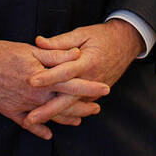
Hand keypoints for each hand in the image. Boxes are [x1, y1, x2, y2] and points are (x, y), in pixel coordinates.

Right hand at [0, 36, 109, 139]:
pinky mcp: (10, 111)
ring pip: (50, 116)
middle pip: (65, 104)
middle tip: (97, 108)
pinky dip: (39, 130)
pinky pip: (27, 124)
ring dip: (66, 119)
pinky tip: (48, 134)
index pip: (73, 84)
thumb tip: (76, 55)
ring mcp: (23, 106)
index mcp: (43, 78)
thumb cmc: (1, 53)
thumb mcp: (30, 49)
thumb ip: (55, 54)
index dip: (89, 87)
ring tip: (79, 119)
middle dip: (83, 107)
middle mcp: (36, 95)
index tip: (105, 89)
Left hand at [24, 21, 144, 126]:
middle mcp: (91, 79)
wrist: (125, 44)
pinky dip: (64, 115)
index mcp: (87, 62)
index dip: (48, 77)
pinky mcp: (94, 95)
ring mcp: (94, 91)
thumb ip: (60, 41)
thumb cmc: (102, 37)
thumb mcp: (82, 34)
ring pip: (72, 107)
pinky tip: (48, 120)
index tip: (31, 82)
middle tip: (30, 118)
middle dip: (48, 110)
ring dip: (54, 116)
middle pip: (68, 99)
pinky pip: (77, 107)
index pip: (65, 72)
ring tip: (35, 121)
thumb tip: (39, 42)